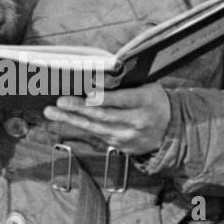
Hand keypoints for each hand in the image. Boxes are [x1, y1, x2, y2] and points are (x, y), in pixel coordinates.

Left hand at [44, 83, 171, 156]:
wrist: (170, 128)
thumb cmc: (153, 100)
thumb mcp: (146, 86)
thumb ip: (124, 84)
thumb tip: (96, 77)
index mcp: (145, 102)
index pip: (122, 100)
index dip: (104, 98)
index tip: (87, 93)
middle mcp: (137, 121)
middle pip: (104, 115)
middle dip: (79, 108)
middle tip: (60, 101)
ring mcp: (128, 136)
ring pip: (95, 128)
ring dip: (72, 119)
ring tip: (52, 111)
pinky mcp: (121, 146)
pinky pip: (97, 135)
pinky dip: (80, 126)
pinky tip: (65, 119)